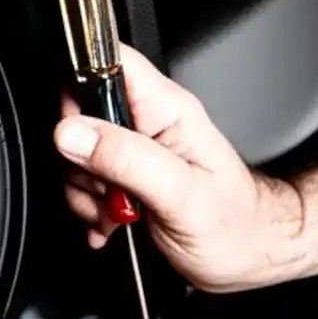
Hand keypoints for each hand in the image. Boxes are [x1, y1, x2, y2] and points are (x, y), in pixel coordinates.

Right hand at [56, 45, 310, 291]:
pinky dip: (89, 207)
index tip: (76, 128)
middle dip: (80, 156)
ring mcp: (132, 149)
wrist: (245, 258)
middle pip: (80, 111)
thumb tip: (72, 133)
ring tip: (120, 211)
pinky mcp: (121, 175)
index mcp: (166, 109)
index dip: (81, 81)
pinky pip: (82, 181)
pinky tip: (113, 221)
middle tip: (110, 185)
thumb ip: (124, 158)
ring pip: (76, 152)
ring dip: (86, 190)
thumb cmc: (234, 225)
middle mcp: (146, 122)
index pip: (110, 60)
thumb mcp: (180, 193)